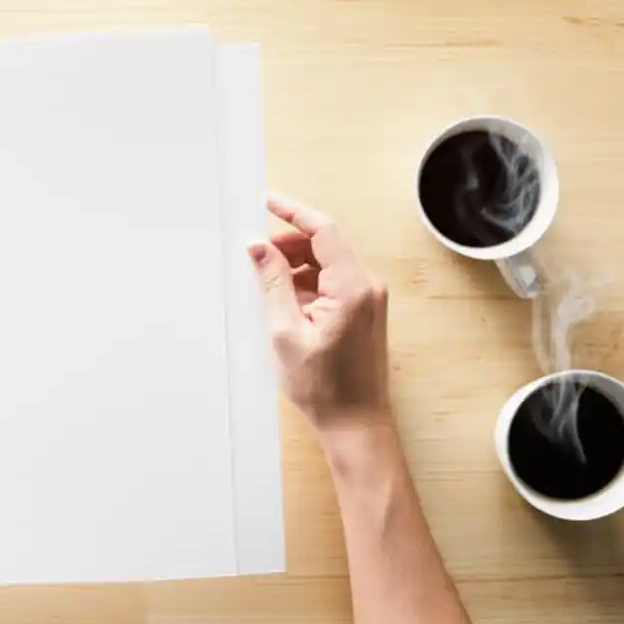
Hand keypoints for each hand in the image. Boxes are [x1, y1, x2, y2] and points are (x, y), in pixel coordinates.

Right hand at [249, 193, 390, 434]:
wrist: (356, 423)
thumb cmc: (324, 388)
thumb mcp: (286, 333)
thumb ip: (272, 283)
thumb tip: (258, 247)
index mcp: (353, 288)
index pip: (324, 230)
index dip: (293, 211)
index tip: (266, 200)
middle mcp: (367, 286)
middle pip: (326, 243)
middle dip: (289, 241)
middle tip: (255, 251)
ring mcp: (368, 298)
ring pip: (327, 262)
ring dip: (295, 263)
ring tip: (264, 281)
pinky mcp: (363, 310)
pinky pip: (332, 281)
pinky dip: (306, 282)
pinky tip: (281, 300)